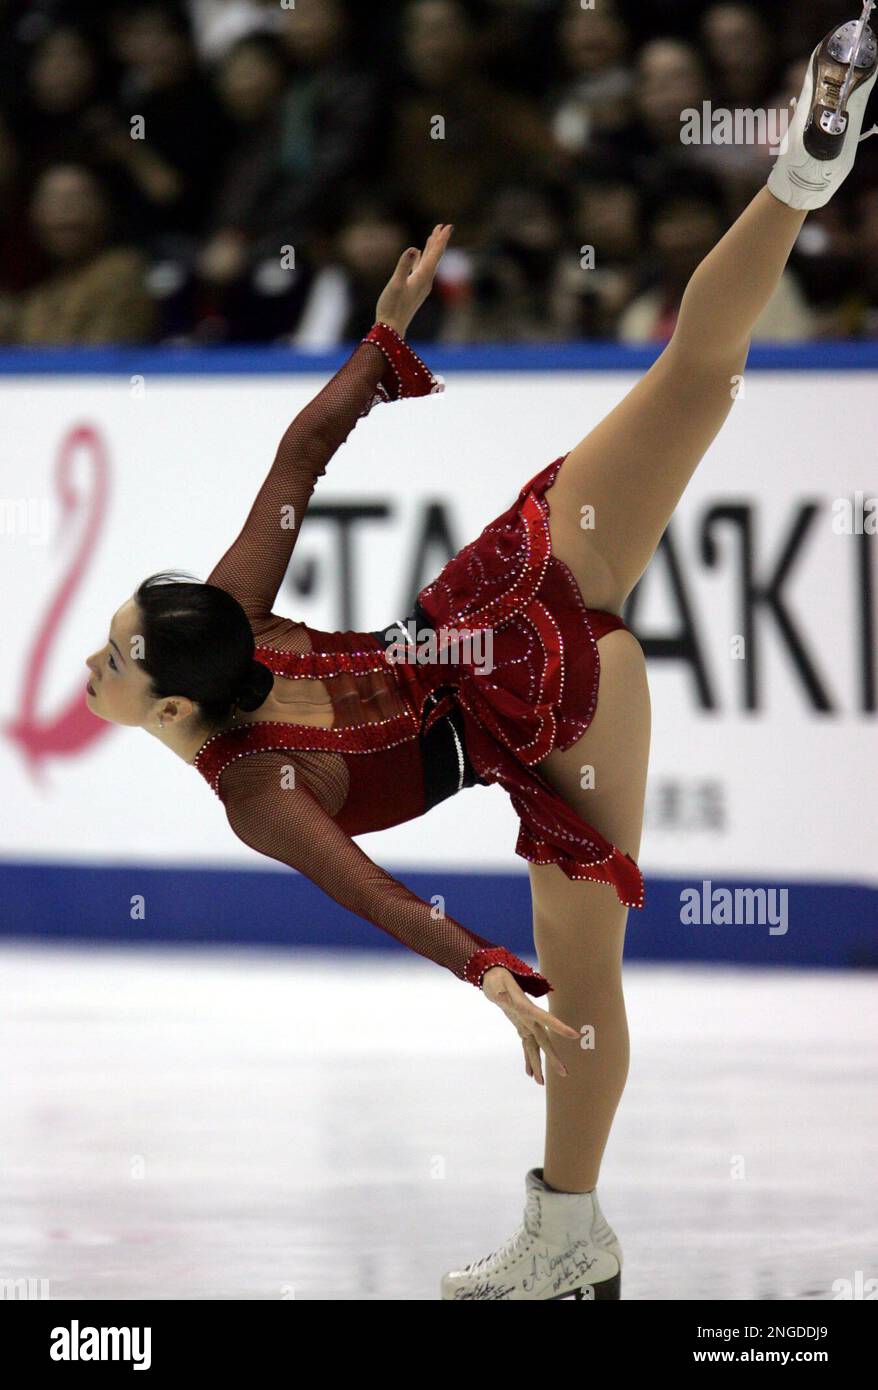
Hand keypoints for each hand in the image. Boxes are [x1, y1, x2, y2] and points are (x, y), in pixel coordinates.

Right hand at [375, 223, 452, 337]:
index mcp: (422, 277)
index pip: (435, 254)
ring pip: (429, 262)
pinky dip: (422, 259)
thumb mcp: (395, 284)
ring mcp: (421, 285)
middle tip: (443, 226)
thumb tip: (414, 249)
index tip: (448, 226)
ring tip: (433, 236)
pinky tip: (419, 255)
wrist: (391, 328)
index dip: (441, 240)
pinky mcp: (414, 289)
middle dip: (438, 241)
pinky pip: (421, 269)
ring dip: (431, 249)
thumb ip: (404, 265)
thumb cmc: (391, 307)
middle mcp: (425, 280)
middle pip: (435, 257)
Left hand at [481, 967, 579, 1085]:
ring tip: (540, 1083)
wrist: (495, 976)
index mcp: (526, 1007)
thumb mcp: (496, 983)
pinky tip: (530, 1074)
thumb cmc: (497, 978)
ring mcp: (526, 1023)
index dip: (558, 1027)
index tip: (574, 1035)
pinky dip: (527, 1059)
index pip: (544, 1018)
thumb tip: (498, 995)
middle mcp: (529, 1018)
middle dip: (553, 1057)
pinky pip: (526, 1046)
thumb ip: (500, 991)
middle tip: (564, 1073)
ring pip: (535, 1047)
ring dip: (538, 1064)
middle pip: (543, 1039)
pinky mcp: (520, 1027)